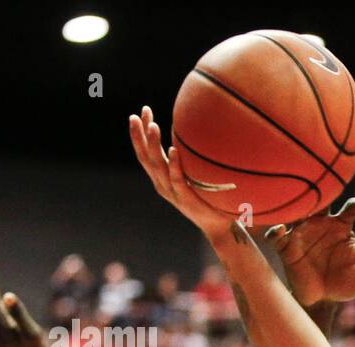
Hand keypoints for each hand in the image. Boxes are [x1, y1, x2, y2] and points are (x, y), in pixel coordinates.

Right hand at [129, 105, 234, 241]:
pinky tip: (173, 150)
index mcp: (162, 178)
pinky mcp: (185, 199)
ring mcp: (172, 192)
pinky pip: (177, 180)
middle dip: (138, 135)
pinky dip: (174, 165)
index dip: (140, 133)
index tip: (142, 111)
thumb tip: (198, 133)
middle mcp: (162, 184)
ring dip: (153, 145)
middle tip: (136, 115)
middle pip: (144, 157)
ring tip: (152, 126)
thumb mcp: (195, 176)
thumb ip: (190, 159)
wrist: (218, 226)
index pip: (146, 152)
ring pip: (157, 166)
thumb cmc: (209, 199)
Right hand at [264, 197, 354, 304]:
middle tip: (329, 176)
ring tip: (300, 196)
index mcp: (341, 225)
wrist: (325, 301)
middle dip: (323, 188)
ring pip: (297, 211)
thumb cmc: (348, 281)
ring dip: (296, 204)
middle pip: (320, 200)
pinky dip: (277, 230)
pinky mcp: (287, 247)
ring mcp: (302, 233)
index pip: (351, 206)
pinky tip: (282, 229)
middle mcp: (321, 224)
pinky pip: (278, 236)